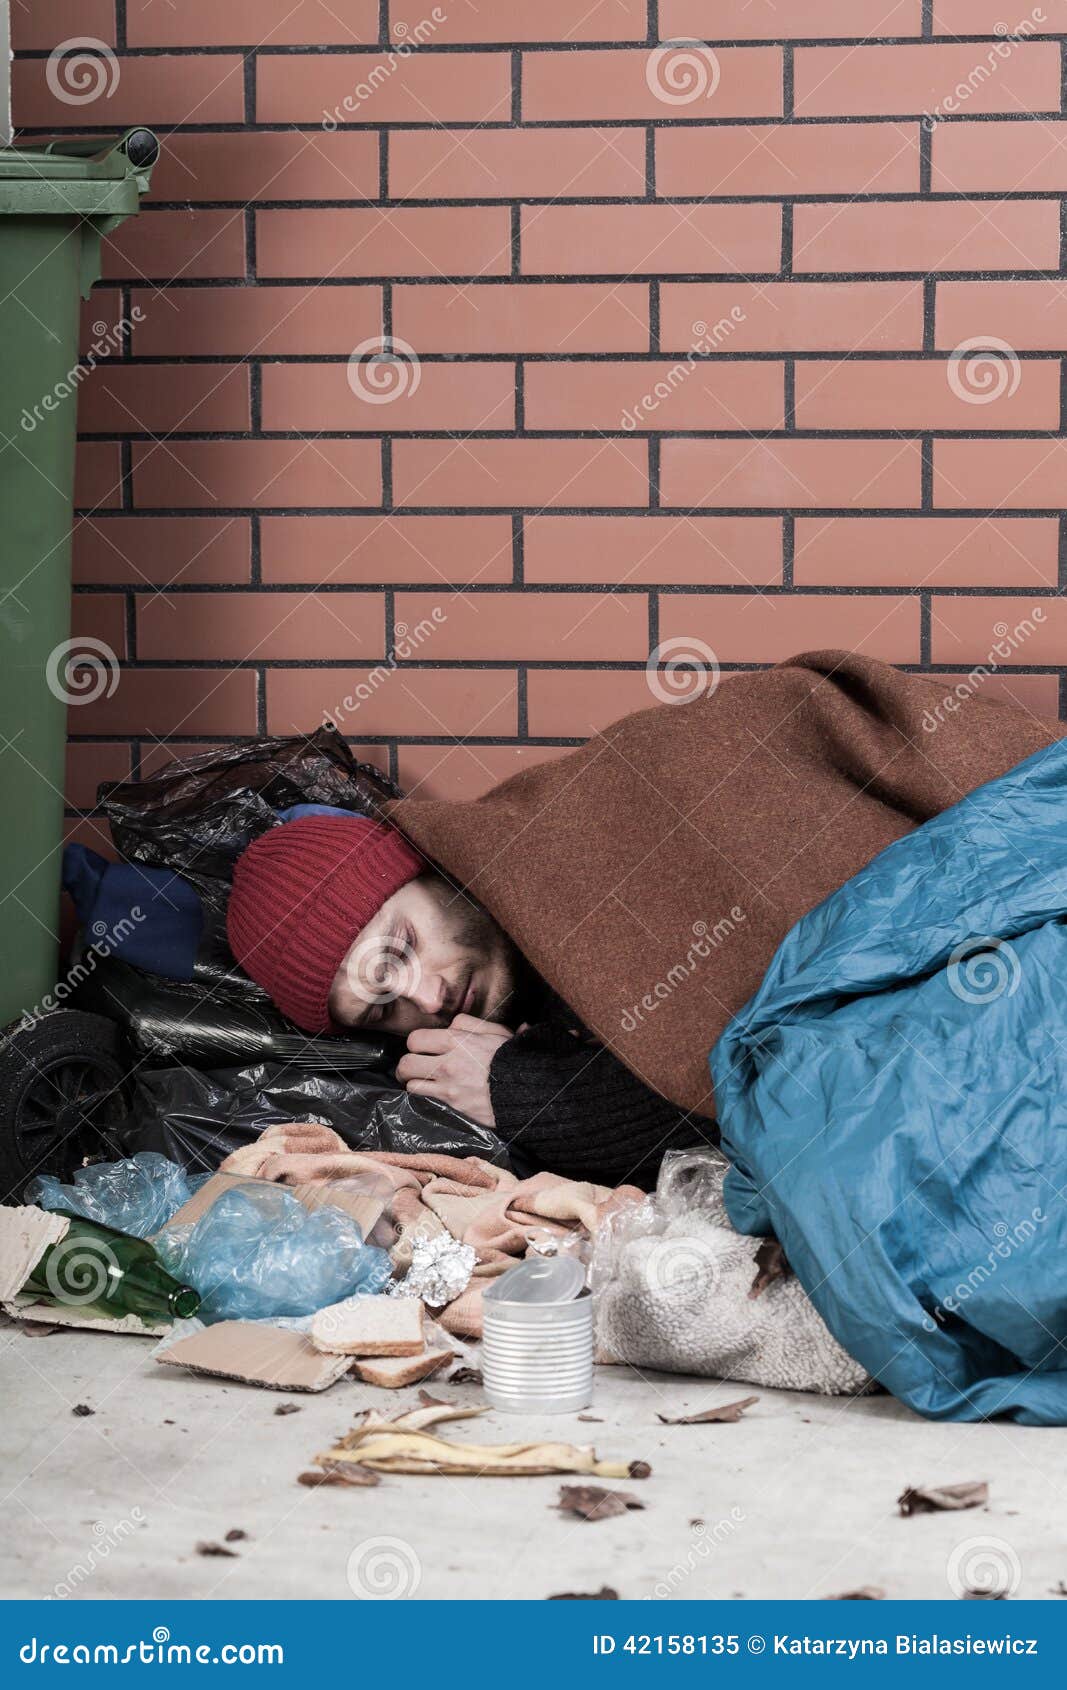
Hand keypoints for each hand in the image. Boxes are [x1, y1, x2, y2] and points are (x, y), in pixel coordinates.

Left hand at [396, 1013, 513, 1125]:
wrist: (527, 1089)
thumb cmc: (513, 1059)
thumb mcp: (498, 1032)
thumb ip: (473, 1024)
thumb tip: (457, 1023)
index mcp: (456, 1040)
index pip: (415, 1039)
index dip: (417, 1044)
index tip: (423, 1049)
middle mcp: (447, 1063)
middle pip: (406, 1063)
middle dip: (407, 1065)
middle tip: (414, 1068)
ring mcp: (448, 1087)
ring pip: (411, 1084)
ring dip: (414, 1084)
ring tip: (421, 1083)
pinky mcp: (452, 1106)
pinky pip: (424, 1101)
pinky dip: (424, 1099)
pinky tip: (431, 1096)